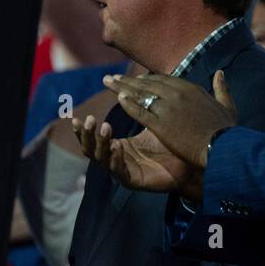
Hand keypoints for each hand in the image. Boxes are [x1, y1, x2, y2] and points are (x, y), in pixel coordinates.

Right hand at [72, 114, 197, 196]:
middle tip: (88, 119)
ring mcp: (122, 170)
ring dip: (101, 142)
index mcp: (117, 145)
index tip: (73, 116)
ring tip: (105, 127)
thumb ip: (136, 107)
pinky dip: (115, 158)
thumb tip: (125, 85)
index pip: (93, 138)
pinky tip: (117, 146)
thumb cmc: (171, 142)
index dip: (83, 129)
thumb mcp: (150, 120)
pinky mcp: (132, 180)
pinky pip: (118, 170)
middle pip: (90, 149)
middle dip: (86, 134)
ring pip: (101, 159)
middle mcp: (116, 158)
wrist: (191, 163)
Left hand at [103, 70, 237, 181]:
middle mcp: (178, 93)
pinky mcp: (162, 124)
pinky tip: (117, 99)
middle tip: (111, 77)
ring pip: (140, 93)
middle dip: (127, 80)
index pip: (163, 80)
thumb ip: (221, 88)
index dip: (146, 79)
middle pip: (147, 83)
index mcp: (191, 88)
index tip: (134, 79)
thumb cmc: (226, 130)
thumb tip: (220, 73)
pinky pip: (141, 110)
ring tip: (107, 82)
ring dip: (121, 87)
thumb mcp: (227, 106)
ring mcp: (169, 107)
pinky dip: (129, 104)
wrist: (222, 147)